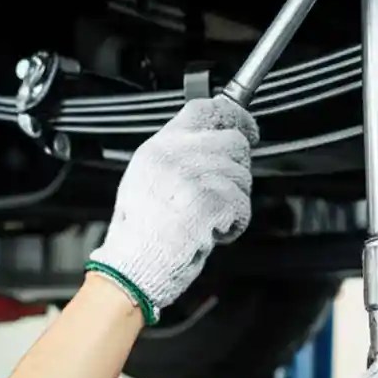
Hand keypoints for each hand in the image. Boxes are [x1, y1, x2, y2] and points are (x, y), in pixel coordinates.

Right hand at [87, 96, 257, 323]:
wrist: (131, 267)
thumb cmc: (139, 232)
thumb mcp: (145, 177)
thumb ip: (177, 153)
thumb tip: (214, 138)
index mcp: (158, 147)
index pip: (204, 109)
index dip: (233, 115)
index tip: (246, 127)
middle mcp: (175, 155)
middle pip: (234, 142)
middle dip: (237, 169)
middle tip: (220, 194)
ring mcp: (193, 176)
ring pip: (243, 176)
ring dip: (234, 201)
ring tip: (206, 218)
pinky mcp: (209, 201)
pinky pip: (242, 206)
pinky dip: (233, 224)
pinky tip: (210, 232)